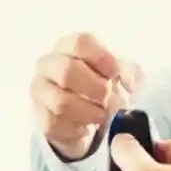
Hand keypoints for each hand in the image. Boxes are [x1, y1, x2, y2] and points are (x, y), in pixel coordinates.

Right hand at [31, 33, 142, 160]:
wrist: (85, 115)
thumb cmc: (102, 85)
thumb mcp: (120, 73)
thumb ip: (128, 71)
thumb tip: (130, 83)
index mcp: (68, 45)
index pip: (80, 43)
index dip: (101, 58)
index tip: (115, 73)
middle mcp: (48, 64)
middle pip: (67, 70)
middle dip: (96, 88)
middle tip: (108, 97)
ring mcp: (40, 90)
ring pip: (61, 102)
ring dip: (89, 111)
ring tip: (102, 114)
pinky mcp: (39, 116)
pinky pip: (56, 122)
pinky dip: (78, 127)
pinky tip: (87, 126)